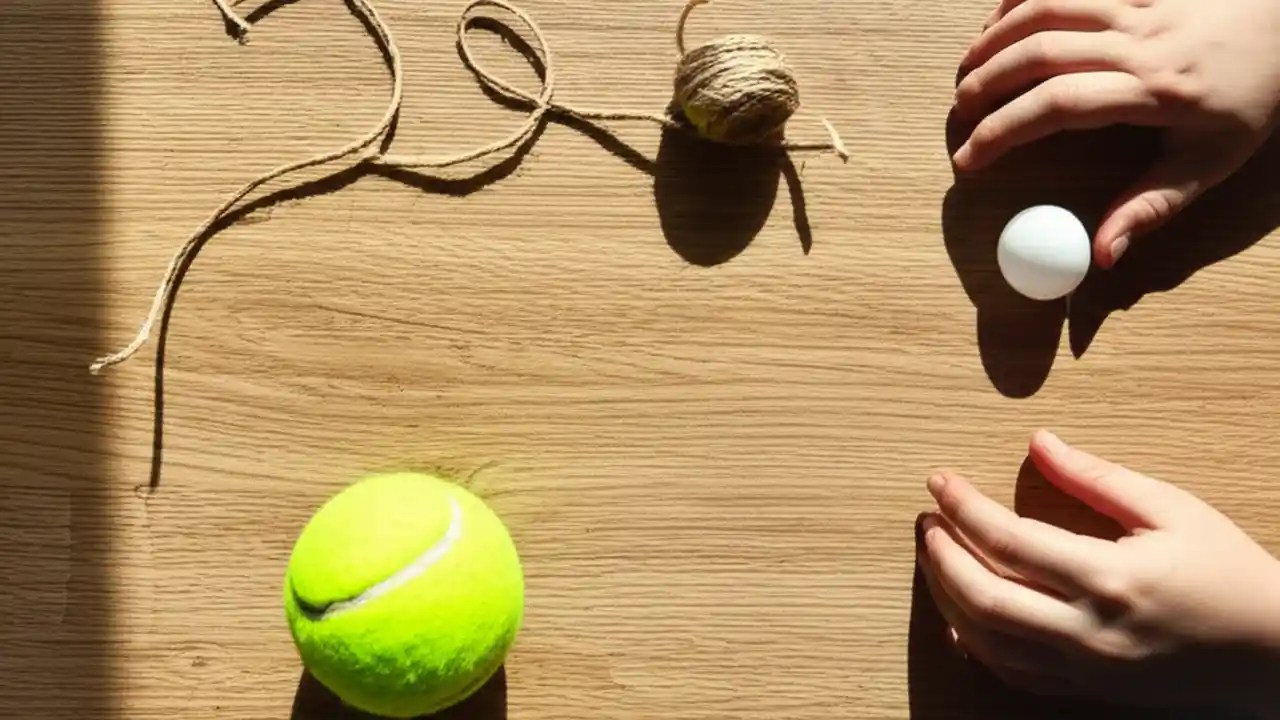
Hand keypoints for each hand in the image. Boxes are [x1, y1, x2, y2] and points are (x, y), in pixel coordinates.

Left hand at [917, 430, 1279, 714]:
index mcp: (1110, 577)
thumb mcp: (1172, 509)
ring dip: (946, 595)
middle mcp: (1088, 630)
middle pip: (982, 595)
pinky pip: (1011, 672)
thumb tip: (1037, 441)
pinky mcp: (1086, 690)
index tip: (938, 480)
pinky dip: (975, 640)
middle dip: (940, 554)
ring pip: (987, 639)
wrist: (1273, 651)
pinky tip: (959, 612)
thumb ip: (1097, 477)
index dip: (963, 506)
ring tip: (935, 554)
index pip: (1008, 539)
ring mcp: (1084, 669)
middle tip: (926, 520)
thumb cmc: (1226, 571)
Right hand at [952, 0, 1279, 267]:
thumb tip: (1099, 256)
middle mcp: (1140, 40)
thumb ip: (1149, 208)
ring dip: (991, 38)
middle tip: (959, 116)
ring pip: (1042, 6)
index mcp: (1156, 91)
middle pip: (1037, 53)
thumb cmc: (1248, 98)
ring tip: (966, 70)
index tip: (968, 162)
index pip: (1057, 107)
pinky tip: (1000, 23)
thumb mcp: (1208, 164)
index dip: (1001, 133)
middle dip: (983, 85)